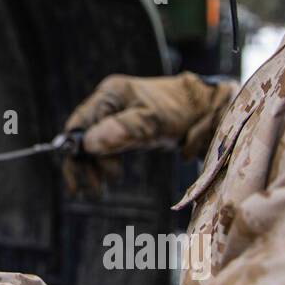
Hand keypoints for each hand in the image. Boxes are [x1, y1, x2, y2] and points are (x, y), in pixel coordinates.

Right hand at [61, 72, 235, 191]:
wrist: (205, 108)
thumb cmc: (179, 112)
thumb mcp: (152, 121)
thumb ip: (121, 130)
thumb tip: (88, 144)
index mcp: (110, 94)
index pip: (80, 125)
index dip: (78, 152)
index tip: (88, 176)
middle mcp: (108, 102)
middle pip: (82, 134)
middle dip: (83, 163)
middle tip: (92, 190)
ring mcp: (116, 114)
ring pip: (92, 142)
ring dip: (92, 166)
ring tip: (98, 190)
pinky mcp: (124, 126)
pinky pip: (105, 145)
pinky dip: (103, 162)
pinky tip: (108, 177)